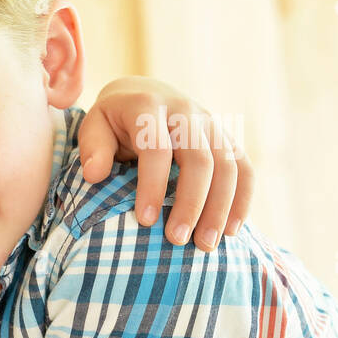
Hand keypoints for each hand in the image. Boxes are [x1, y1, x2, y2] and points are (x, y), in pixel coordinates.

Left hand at [78, 77, 252, 252]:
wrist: (143, 93)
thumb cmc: (113, 121)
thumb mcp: (94, 126)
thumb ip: (93, 148)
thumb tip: (94, 175)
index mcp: (148, 107)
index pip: (156, 148)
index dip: (152, 185)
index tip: (144, 221)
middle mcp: (186, 111)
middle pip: (199, 159)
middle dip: (191, 203)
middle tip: (178, 240)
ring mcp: (211, 123)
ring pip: (227, 165)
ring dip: (220, 208)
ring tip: (206, 244)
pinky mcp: (226, 138)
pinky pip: (244, 168)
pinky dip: (243, 199)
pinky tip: (232, 230)